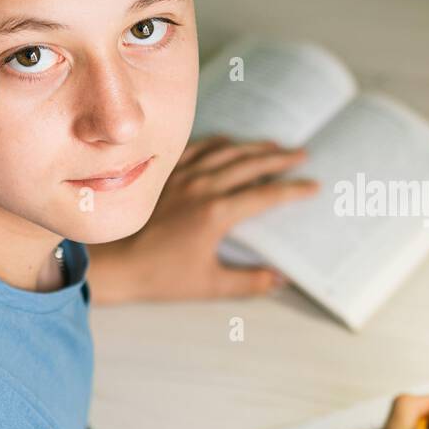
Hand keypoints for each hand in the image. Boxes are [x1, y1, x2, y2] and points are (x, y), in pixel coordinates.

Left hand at [88, 135, 317, 303]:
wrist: (114, 264)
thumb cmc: (160, 276)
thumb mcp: (211, 285)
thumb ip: (250, 282)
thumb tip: (281, 280)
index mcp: (218, 213)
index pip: (266, 195)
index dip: (293, 190)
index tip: (313, 186)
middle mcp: (202, 187)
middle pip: (251, 165)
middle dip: (280, 159)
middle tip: (301, 155)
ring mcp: (182, 176)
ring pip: (226, 152)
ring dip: (254, 147)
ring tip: (275, 146)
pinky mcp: (165, 175)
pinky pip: (197, 149)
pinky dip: (219, 143)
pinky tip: (230, 143)